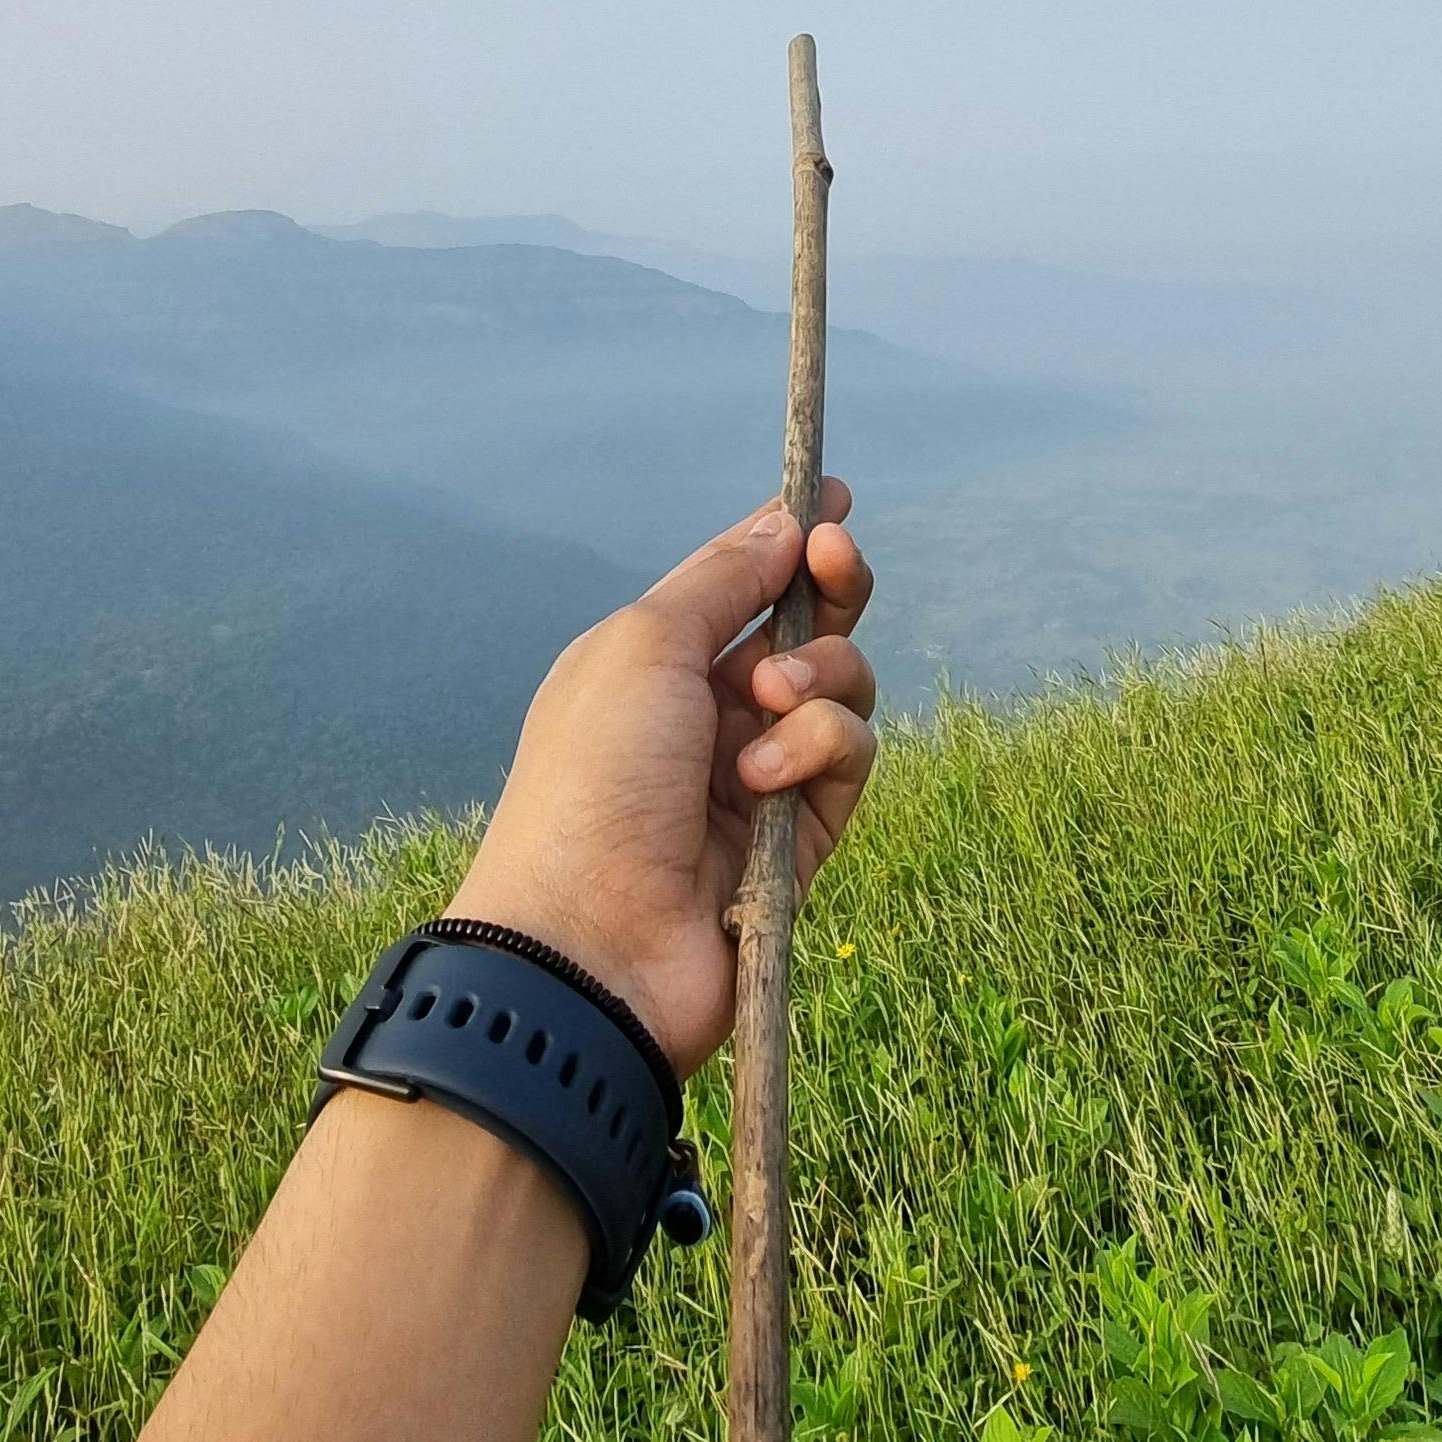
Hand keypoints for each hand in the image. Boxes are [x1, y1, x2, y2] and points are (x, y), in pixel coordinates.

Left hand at [457, 488, 877, 1078]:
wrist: (593, 938)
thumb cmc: (594, 778)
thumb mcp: (644, 645)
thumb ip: (725, 579)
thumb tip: (785, 524)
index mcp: (652, 665)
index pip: (736, 586)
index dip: (787, 543)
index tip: (837, 503)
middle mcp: (706, 716)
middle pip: (804, 632)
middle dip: (828, 593)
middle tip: (835, 564)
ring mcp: (756, 778)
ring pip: (840, 692)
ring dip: (820, 680)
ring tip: (770, 706)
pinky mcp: (801, 838)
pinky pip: (848, 760)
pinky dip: (822, 751)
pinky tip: (767, 779)